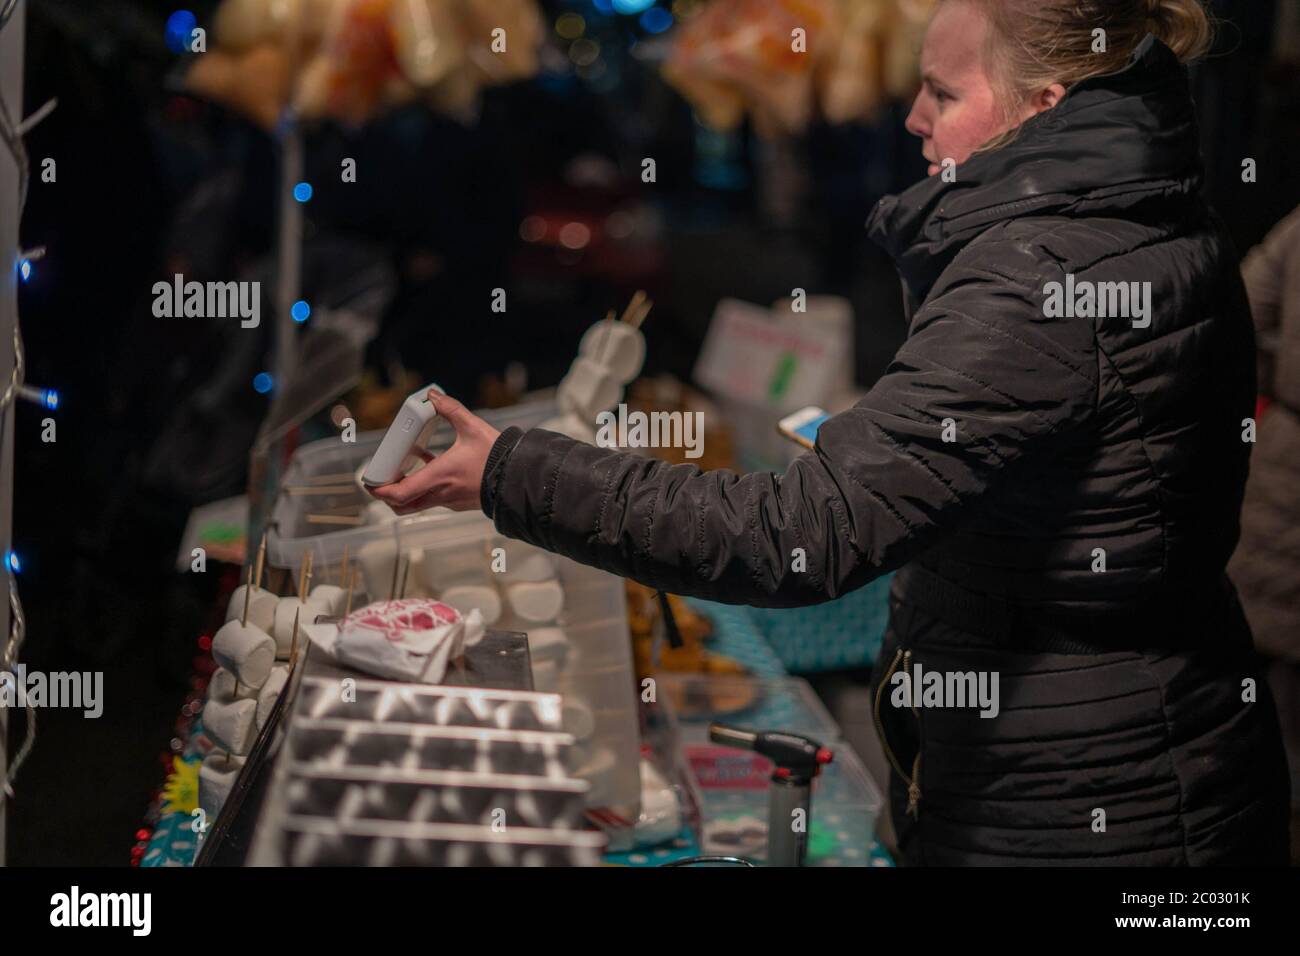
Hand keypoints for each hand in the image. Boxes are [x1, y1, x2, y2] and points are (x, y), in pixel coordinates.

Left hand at [366, 391, 500, 513]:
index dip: (380, 490)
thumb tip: (434, 396)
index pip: (399, 493)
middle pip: (402, 506)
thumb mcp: (473, 428)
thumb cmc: (497, 457)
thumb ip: (451, 409)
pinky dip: (424, 486)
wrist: (519, 477)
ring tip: (402, 471)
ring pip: (417, 504)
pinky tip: (430, 464)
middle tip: (380, 482)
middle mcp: (441, 493)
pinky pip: (433, 498)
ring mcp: (449, 501)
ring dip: (406, 491)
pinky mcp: (458, 501)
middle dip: (387, 496)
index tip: (370, 483)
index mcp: (439, 477)